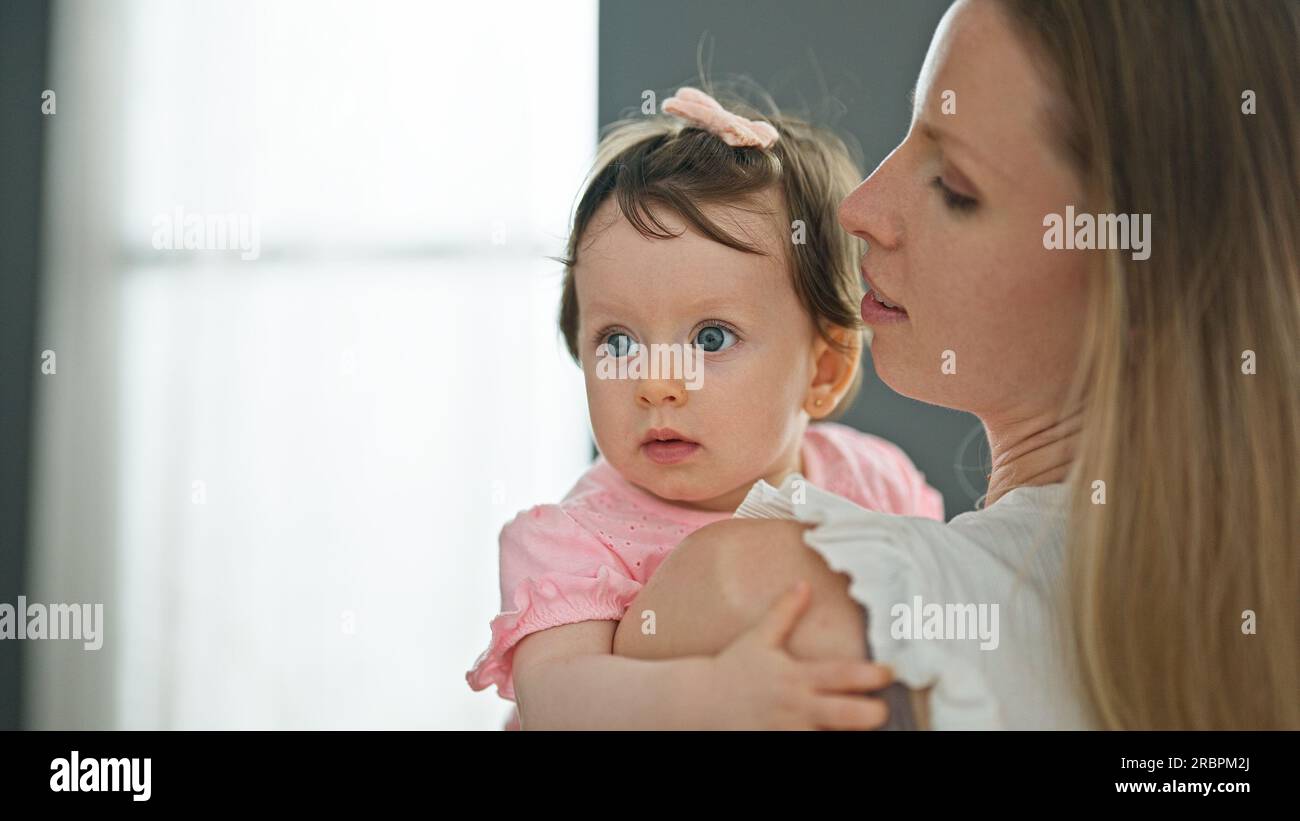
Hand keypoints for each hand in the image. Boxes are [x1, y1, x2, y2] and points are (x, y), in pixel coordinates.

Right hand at [706, 580, 892, 729]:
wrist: (698, 703)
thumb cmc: (733, 668)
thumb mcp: (758, 638)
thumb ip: (784, 612)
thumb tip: (803, 584)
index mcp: (795, 677)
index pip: (840, 674)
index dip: (869, 674)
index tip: (890, 671)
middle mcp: (796, 707)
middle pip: (844, 715)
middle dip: (870, 714)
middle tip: (884, 710)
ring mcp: (788, 733)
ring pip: (831, 739)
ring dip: (850, 735)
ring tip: (867, 730)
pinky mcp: (777, 747)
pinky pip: (808, 751)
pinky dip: (824, 743)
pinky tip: (840, 739)